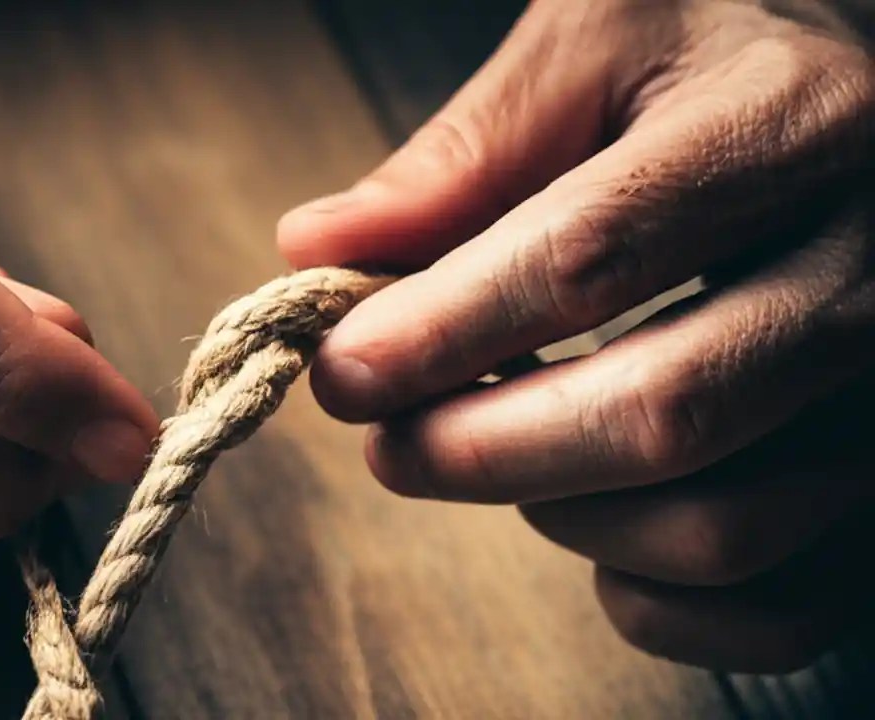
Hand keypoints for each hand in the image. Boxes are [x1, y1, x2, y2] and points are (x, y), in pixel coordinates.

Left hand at [280, 0, 874, 671]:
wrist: (859, 108)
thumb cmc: (714, 63)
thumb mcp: (596, 46)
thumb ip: (466, 151)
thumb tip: (316, 249)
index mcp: (787, 121)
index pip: (589, 256)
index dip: (441, 331)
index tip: (341, 371)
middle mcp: (873, 265)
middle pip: (659, 413)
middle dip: (479, 449)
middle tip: (387, 441)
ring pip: (717, 527)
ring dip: (558, 515)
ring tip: (499, 447)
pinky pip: (774, 608)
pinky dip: (650, 598)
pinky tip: (590, 515)